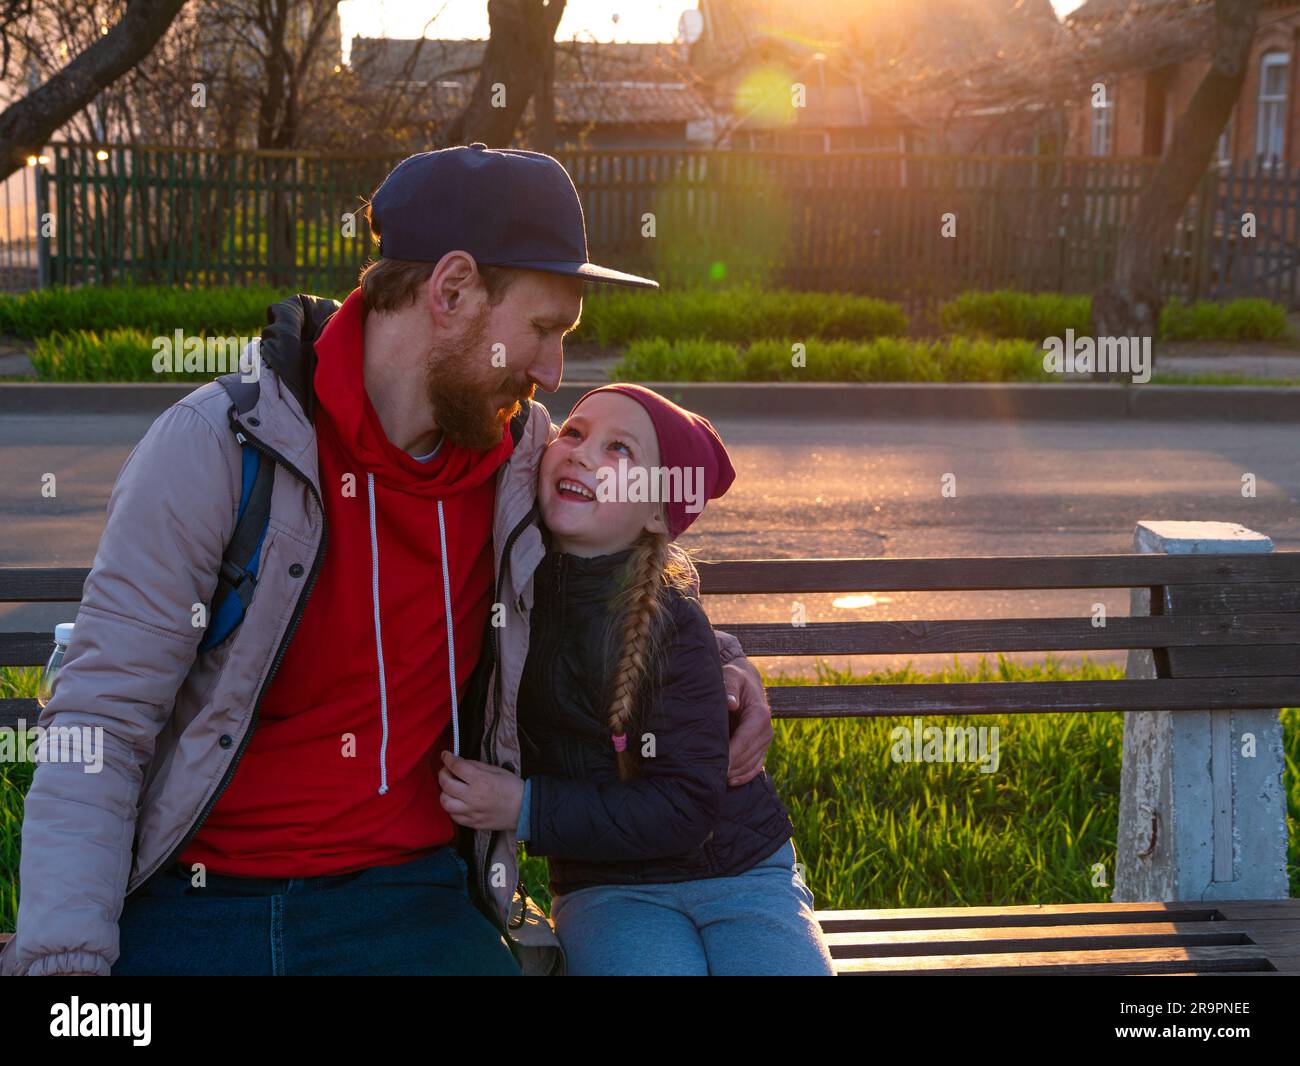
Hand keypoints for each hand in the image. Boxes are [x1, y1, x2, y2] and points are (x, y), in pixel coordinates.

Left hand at [438, 751, 523, 830]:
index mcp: (481, 780)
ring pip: (445, 803)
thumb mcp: (496, 770)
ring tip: (450, 789)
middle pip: (446, 784)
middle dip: (442, 773)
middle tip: (446, 771)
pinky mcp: (473, 823)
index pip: (456, 767)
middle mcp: (473, 797)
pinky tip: (456, 802)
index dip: (447, 758)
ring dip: (444, 793)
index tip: (445, 755)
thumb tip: (460, 762)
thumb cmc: (512, 787)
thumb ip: (476, 766)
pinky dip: (451, 808)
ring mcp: (472, 812)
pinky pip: (453, 817)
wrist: (523, 808)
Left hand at [721, 657, 771, 785]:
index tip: (714, 765)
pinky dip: (745, 775)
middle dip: (729, 767)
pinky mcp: (762, 746)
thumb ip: (729, 687)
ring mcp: (766, 740)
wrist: (747, 680)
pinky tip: (731, 781)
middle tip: (707, 776)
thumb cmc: (735, 678)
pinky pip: (756, 765)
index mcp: (759, 715)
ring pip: (751, 764)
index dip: (729, 755)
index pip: (743, 741)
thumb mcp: (731, 676)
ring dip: (735, 773)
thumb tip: (730, 702)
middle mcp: (766, 730)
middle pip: (747, 756)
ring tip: (715, 780)